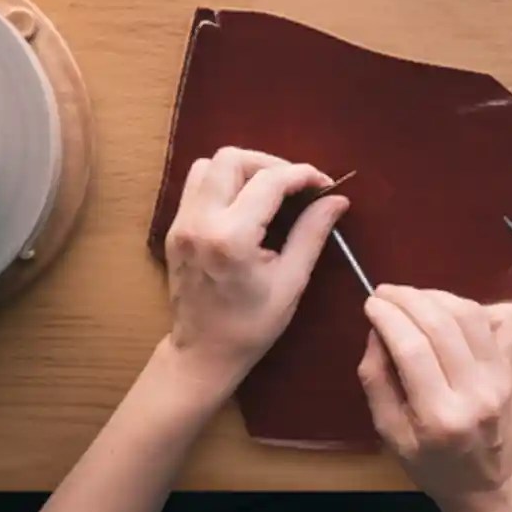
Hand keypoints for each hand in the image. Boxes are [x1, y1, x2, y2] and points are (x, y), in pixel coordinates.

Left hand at [162, 147, 348, 395]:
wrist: (202, 352)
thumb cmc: (251, 325)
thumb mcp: (291, 282)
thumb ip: (313, 233)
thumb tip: (337, 199)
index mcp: (231, 239)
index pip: (269, 181)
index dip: (302, 174)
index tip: (323, 184)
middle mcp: (200, 222)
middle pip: (231, 158)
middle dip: (269, 164)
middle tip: (294, 185)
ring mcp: (181, 223)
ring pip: (208, 164)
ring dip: (242, 169)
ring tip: (269, 190)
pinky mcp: (174, 228)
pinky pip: (197, 184)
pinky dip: (223, 182)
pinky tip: (245, 204)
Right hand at [357, 285, 511, 510]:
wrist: (489, 485)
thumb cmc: (432, 465)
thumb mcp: (390, 435)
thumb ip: (376, 381)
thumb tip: (376, 330)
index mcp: (439, 416)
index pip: (411, 348)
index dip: (388, 316)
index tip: (370, 302)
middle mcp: (476, 392)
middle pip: (441, 324)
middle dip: (407, 298)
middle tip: (385, 293)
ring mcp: (501, 377)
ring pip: (470, 313)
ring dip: (436, 295)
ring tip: (412, 298)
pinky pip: (503, 318)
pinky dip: (476, 304)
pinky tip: (452, 312)